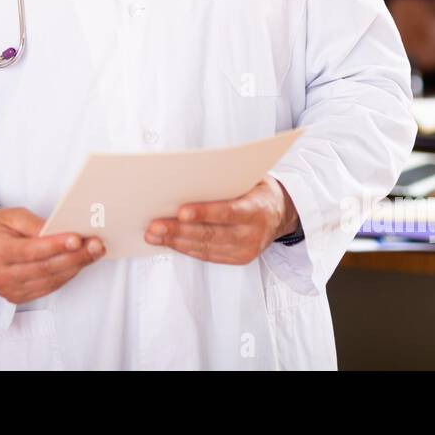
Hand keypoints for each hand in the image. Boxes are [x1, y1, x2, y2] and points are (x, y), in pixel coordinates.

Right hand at [0, 207, 104, 303]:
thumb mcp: (11, 216)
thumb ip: (33, 223)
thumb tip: (59, 230)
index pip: (31, 251)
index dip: (55, 246)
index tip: (77, 238)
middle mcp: (1, 275)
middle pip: (45, 268)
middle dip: (74, 256)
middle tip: (97, 245)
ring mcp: (10, 290)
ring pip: (50, 280)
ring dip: (76, 266)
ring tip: (94, 251)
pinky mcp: (18, 297)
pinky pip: (49, 287)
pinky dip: (67, 275)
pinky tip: (79, 263)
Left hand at [144, 176, 296, 264]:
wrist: (281, 214)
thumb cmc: (258, 190)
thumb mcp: (252, 178)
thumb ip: (227, 180)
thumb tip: (191, 175)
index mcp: (258, 209)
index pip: (228, 212)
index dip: (204, 213)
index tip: (181, 212)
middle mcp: (253, 234)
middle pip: (211, 234)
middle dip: (179, 231)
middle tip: (154, 226)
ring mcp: (245, 250)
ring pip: (206, 247)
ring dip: (176, 241)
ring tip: (153, 235)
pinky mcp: (238, 259)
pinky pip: (207, 256)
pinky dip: (186, 248)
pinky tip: (169, 242)